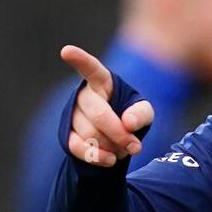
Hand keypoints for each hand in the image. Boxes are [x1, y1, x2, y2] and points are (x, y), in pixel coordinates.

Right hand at [60, 44, 154, 167]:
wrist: (117, 138)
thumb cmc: (129, 116)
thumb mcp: (144, 112)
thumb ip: (141, 114)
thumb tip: (127, 123)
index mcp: (102, 82)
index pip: (90, 68)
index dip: (79, 60)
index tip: (67, 52)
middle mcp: (84, 95)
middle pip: (99, 115)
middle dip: (119, 133)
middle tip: (135, 147)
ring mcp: (73, 115)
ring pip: (91, 134)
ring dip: (112, 146)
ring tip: (121, 147)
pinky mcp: (67, 134)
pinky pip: (78, 147)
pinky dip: (97, 156)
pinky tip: (110, 160)